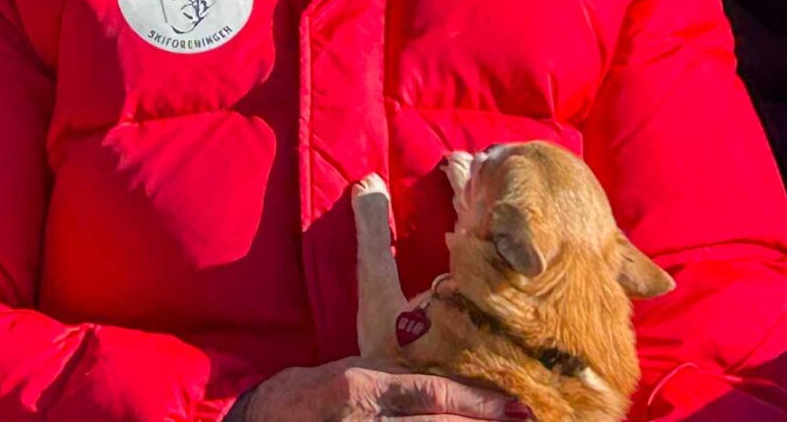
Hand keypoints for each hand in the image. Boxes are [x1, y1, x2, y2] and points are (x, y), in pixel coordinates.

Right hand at [239, 360, 530, 421]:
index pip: (432, 395)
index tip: (514, 406)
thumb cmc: (311, 393)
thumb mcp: (353, 371)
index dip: (477, 402)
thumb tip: (447, 377)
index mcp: (365, 388)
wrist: (264, 420)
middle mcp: (368, 420)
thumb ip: (396, 377)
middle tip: (522, 421)